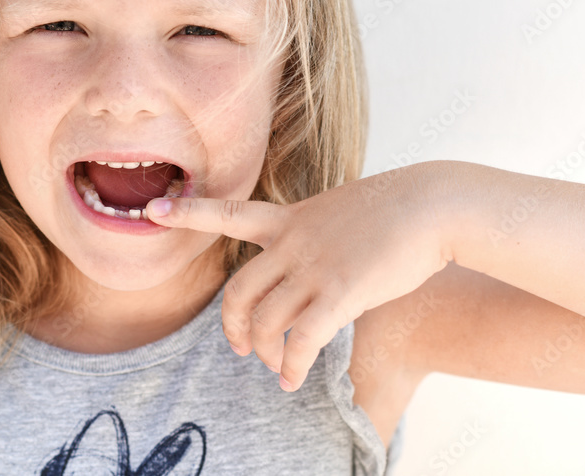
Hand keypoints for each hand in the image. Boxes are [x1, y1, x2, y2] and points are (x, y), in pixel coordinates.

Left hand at [145, 160, 453, 390]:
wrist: (432, 205)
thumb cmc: (390, 210)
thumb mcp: (335, 212)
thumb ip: (309, 234)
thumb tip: (300, 261)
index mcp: (288, 218)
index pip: (227, 212)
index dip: (188, 212)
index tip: (152, 209)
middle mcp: (291, 242)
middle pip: (238, 290)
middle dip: (231, 325)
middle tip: (240, 347)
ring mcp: (313, 266)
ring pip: (266, 321)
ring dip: (265, 353)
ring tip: (277, 370)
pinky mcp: (341, 291)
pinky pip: (302, 339)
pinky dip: (292, 365)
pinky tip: (294, 379)